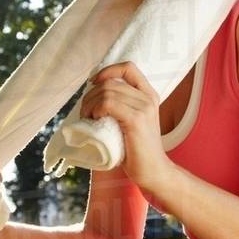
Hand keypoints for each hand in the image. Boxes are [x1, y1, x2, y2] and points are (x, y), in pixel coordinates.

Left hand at [81, 60, 171, 192]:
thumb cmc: (138, 150)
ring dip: (90, 104)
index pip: (128, 67)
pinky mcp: (136, 120)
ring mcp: (143, 108)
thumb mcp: (132, 121)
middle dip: (91, 94)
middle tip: (85, 112)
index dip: (107, 71)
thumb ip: (122, 105)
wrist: (153, 171)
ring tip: (87, 119)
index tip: (93, 84)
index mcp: (149, 94)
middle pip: (111, 82)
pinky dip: (95, 109)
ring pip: (107, 92)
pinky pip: (108, 103)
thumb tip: (95, 93)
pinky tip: (93, 121)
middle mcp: (148, 97)